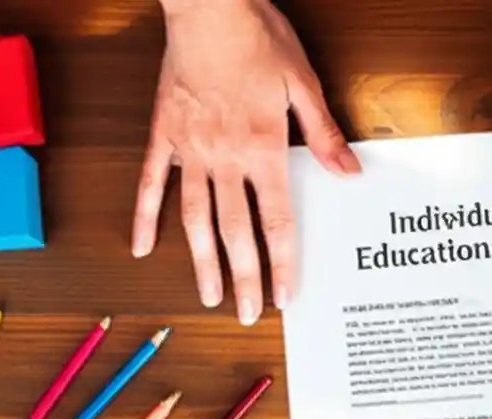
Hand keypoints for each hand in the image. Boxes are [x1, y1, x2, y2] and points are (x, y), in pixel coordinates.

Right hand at [134, 0, 359, 325]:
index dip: (281, 263)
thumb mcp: (303, 82)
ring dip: (201, 262)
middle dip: (243, 278)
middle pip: (234, 232)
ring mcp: (189, 148)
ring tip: (207, 296)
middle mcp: (224, 156)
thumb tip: (349, 173)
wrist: (207, 3)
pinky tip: (141, 247)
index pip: (275, 221)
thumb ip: (323, 134)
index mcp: (263, 147)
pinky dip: (145, 217)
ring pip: (194, 218)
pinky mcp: (163, 133)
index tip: (285, 295)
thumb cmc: (257, 36)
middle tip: (248, 314)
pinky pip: (150, 183)